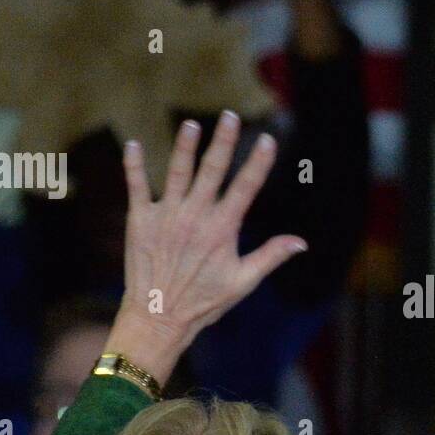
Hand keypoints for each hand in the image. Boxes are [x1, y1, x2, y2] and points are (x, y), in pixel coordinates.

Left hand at [107, 110, 306, 385]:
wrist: (158, 317)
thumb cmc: (204, 303)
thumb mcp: (243, 282)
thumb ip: (271, 256)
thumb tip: (301, 242)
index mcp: (222, 229)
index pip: (246, 187)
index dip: (258, 162)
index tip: (266, 139)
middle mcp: (195, 216)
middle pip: (213, 170)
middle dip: (223, 141)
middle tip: (229, 116)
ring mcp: (166, 215)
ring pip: (177, 172)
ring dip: (185, 146)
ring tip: (191, 124)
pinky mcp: (140, 220)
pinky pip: (136, 186)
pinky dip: (133, 165)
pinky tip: (133, 144)